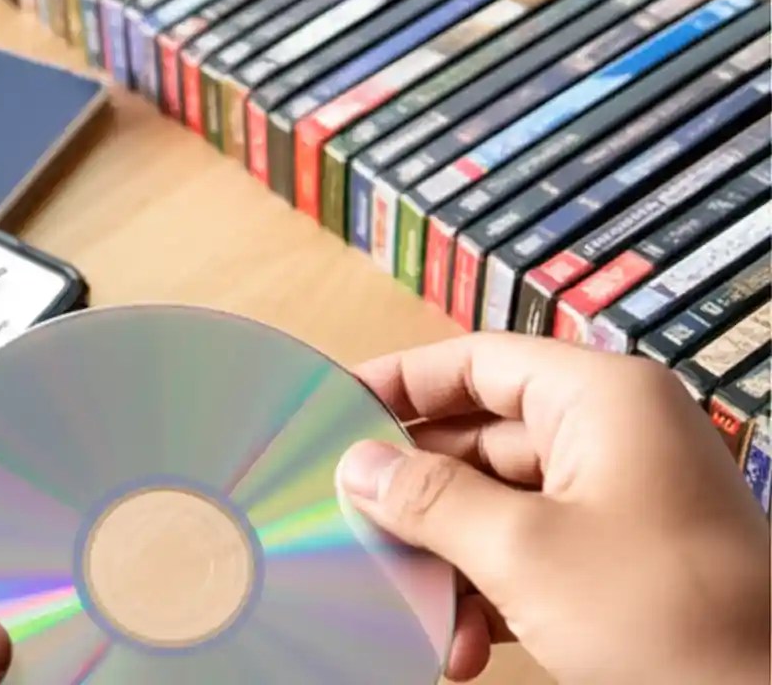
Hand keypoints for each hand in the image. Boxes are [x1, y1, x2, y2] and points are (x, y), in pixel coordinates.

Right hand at [336, 333, 769, 684]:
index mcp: (602, 400)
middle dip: (418, 494)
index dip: (403, 381)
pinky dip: (489, 592)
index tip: (338, 406)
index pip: (479, 361)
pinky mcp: (623, 558)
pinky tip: (460, 646)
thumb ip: (431, 500)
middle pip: (482, 439)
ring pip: (500, 505)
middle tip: (351, 521)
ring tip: (408, 608)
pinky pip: (532, 553)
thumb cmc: (668, 617)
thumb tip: (359, 466)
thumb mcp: (523, 553)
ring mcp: (620, 500)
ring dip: (449, 559)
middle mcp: (612, 437)